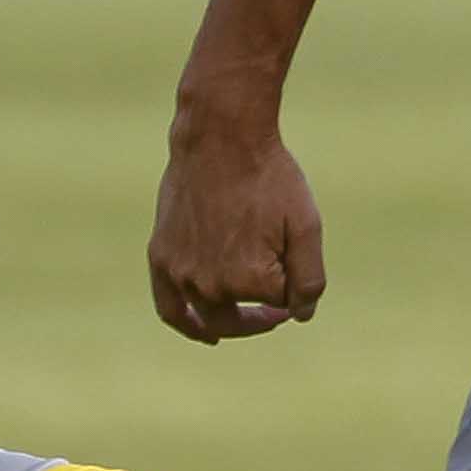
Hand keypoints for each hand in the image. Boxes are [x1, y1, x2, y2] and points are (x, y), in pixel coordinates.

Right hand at [149, 118, 325, 343]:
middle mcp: (212, 285)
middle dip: (263, 317)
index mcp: (252, 280)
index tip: (295, 262)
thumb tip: (301, 315)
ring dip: (229, 323)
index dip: (293, 288)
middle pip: (240, 321)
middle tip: (278, 309)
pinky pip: (169, 307)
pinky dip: (186, 324)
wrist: (220, 138)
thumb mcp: (307, 225)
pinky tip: (203, 332)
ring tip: (244, 322)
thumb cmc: (269, 177)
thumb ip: (309, 278)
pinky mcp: (161, 258)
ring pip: (206, 319)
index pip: (280, 305)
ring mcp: (181, 274)